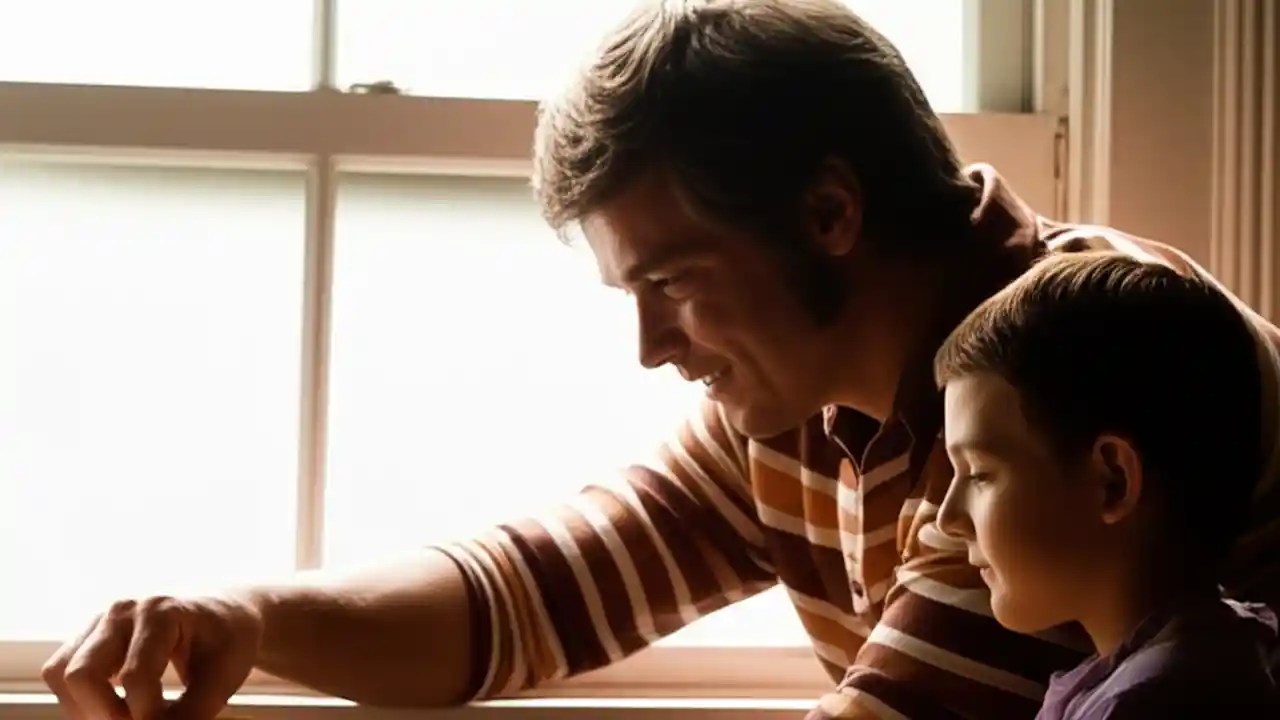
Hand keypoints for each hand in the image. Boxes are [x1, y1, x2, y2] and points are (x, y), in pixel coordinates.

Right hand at [43, 595, 262, 719]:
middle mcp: (122, 611)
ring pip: (60, 673)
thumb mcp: (224, 677)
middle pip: (81, 673)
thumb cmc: (228, 642)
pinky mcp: (88, 636)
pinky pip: (60, 672)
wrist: (223, 614)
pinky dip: (78, 700)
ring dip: (84, 710)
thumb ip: (193, 713)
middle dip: (105, 715)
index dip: (149, 717)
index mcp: (162, 611)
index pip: (136, 677)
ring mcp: (100, 621)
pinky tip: (114, 710)